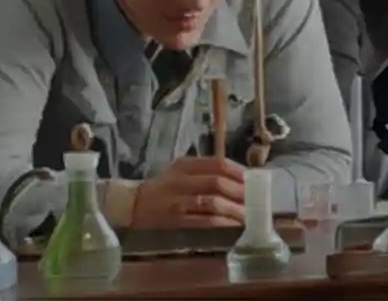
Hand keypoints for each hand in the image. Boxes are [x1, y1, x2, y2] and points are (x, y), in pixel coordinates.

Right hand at [130, 157, 245, 228]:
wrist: (133, 204)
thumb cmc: (164, 187)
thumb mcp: (181, 172)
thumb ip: (205, 171)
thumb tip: (240, 177)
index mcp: (185, 165)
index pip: (218, 163)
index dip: (238, 172)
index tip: (253, 180)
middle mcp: (181, 180)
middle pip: (217, 182)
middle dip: (240, 191)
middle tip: (254, 199)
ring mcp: (177, 200)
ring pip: (212, 202)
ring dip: (233, 209)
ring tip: (248, 214)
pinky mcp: (175, 219)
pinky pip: (203, 220)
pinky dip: (221, 222)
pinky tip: (232, 224)